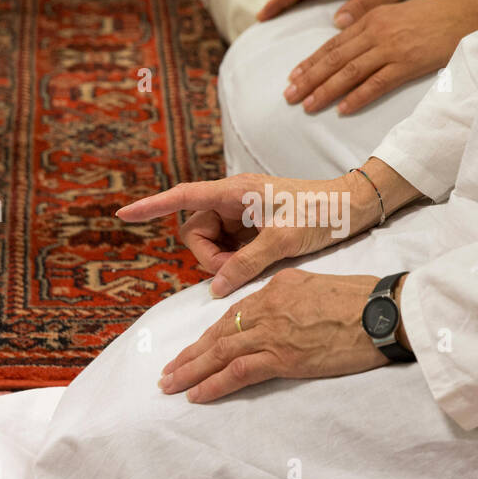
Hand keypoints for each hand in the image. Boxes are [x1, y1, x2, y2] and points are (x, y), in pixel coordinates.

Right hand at [116, 172, 377, 296]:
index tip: (124, 213)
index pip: (184, 196)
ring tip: (249, 268)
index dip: (152, 205)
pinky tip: (253, 266)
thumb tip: (216, 287)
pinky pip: (228, 247)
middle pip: (196, 229)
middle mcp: (234, 199)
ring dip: (221, 261)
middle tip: (234, 271)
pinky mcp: (252, 227)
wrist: (353, 207)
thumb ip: (247, 263)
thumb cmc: (322, 213)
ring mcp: (242, 213)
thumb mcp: (284, 240)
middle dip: (207, 255)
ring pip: (211, 242)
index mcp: (236, 191)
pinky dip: (233, 261)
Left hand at [158, 270, 391, 401]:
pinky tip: (197, 394)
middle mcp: (267, 306)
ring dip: (191, 371)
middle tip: (168, 372)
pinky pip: (238, 372)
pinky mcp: (283, 356)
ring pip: (220, 352)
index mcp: (277, 287)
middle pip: (219, 333)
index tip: (194, 348)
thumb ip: (293, 299)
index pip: (234, 314)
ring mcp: (273, 331)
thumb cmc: (363, 300)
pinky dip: (213, 384)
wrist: (383, 312)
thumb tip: (283, 316)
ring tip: (170, 385)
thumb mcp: (319, 287)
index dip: (210, 335)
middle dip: (190, 354)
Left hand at [283, 0, 477, 113]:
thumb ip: (370, 29)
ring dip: (325, 90)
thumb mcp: (394, 15)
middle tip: (288, 96)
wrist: (464, 13)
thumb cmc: (432, 17)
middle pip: (334, 58)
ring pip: (349, 72)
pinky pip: (377, 83)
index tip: (292, 77)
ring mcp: (391, 48)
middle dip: (308, 78)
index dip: (310, 62)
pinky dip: (358, 96)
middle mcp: (375, 32)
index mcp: (370, 18)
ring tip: (307, 105)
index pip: (332, 44)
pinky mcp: (408, 63)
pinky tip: (343, 109)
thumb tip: (347, 44)